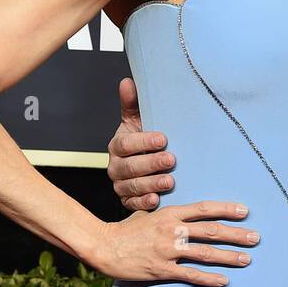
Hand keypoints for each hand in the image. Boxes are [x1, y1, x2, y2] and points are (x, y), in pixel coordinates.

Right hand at [88, 200, 258, 286]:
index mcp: (171, 214)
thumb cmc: (127, 230)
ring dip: (229, 257)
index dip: (227, 209)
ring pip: (205, 253)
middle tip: (256, 238)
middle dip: (237, 235)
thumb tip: (187, 214)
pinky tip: (224, 281)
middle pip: (212, 231)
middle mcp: (173, 230)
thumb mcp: (149, 214)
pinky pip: (190, 275)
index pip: (205, 209)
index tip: (246, 212)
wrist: (103, 246)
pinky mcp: (161, 269)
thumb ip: (170, 215)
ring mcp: (168, 250)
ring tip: (247, 259)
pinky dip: (209, 278)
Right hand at [108, 77, 174, 210]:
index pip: (127, 144)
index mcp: (118, 145)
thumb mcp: (140, 120)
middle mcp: (116, 166)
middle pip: (130, 166)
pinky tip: (156, 200)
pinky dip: (144, 203)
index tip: (163, 139)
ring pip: (133, 186)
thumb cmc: (146, 139)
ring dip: (151, 184)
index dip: (144, 141)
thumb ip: (133, 104)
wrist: (149, 164)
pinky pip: (133, 204)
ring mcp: (121, 185)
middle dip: (151, 163)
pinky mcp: (128, 201)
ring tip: (169, 181)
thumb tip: (127, 82)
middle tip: (171, 159)